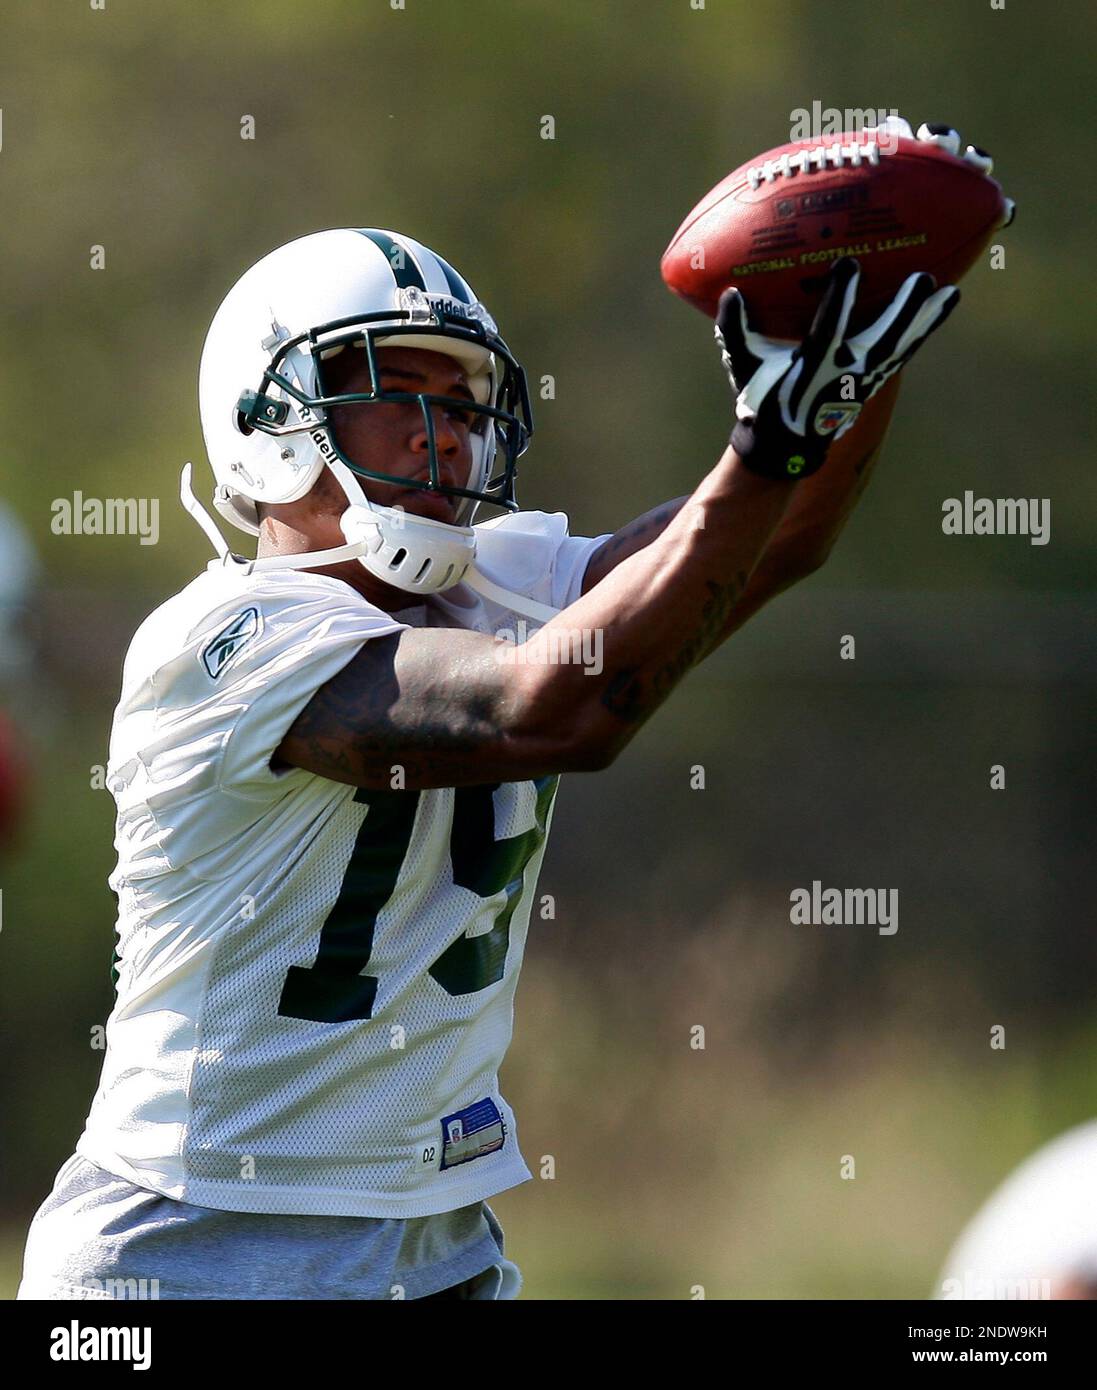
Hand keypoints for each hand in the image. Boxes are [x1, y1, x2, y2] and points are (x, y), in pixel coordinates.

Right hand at [715, 257, 959, 479]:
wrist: (786, 445)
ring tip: (950, 292)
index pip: (830, 329)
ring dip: (925, 320)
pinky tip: (940, 307)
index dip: (841, 298)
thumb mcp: (744, 368)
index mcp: (813, 367)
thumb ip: (735, 331)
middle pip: (883, 340)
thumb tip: (730, 294)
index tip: (850, 264)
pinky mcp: (875, 382)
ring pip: (901, 347)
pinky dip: (922, 331)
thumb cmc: (764, 398)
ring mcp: (865, 381)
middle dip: (903, 311)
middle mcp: (846, 375)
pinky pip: (903, 352)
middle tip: (923, 278)